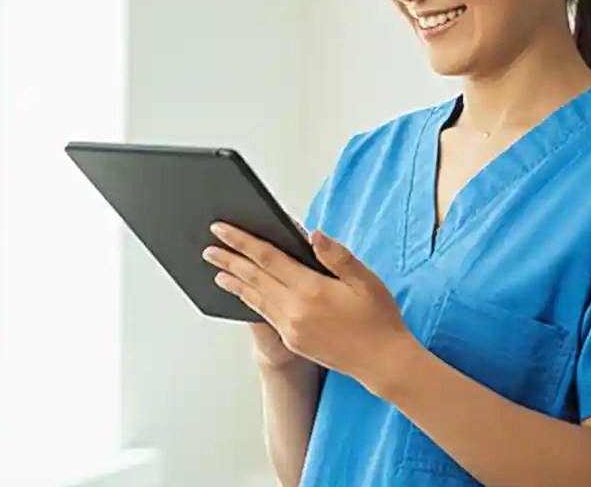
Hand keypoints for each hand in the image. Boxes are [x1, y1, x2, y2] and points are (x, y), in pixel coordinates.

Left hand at [203, 221, 414, 385]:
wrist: (382, 362)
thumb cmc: (378, 318)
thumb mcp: (365, 280)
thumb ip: (336, 256)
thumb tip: (312, 234)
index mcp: (311, 289)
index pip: (267, 258)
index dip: (242, 241)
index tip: (222, 228)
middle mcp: (295, 310)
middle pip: (253, 278)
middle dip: (228, 260)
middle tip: (208, 248)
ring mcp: (291, 328)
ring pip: (254, 298)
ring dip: (234, 282)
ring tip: (217, 271)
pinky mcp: (292, 340)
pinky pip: (264, 315)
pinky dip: (250, 300)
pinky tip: (244, 294)